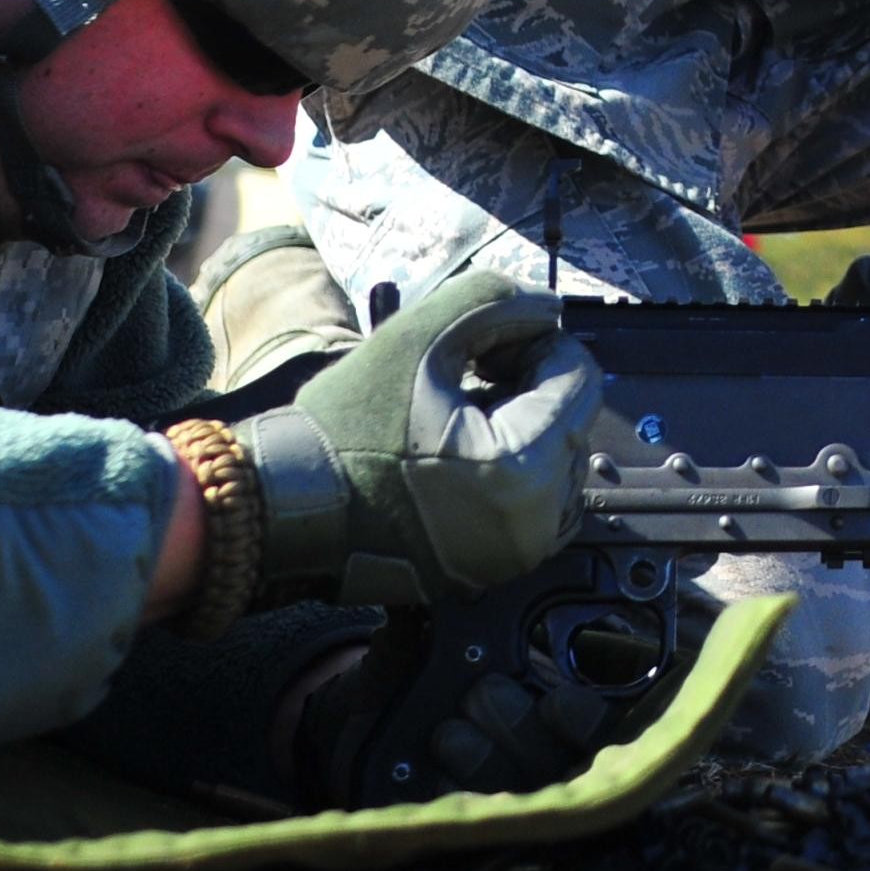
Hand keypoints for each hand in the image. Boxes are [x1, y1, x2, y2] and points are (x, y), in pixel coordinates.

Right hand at [234, 269, 604, 605]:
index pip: (578, 380)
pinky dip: (508, 469)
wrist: (291, 513)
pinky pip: (532, 503)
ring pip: (556, 462)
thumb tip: (546, 308)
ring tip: (454, 415)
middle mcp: (532, 525)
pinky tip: (454, 453)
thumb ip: (490, 302)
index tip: (484, 346)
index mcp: (520, 471)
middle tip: (462, 377)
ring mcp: (516, 555)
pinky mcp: (495, 569)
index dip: (534, 345)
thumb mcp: (414, 338)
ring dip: (520, 427)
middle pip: (572, 422)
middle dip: (527, 388)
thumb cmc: (343, 435)